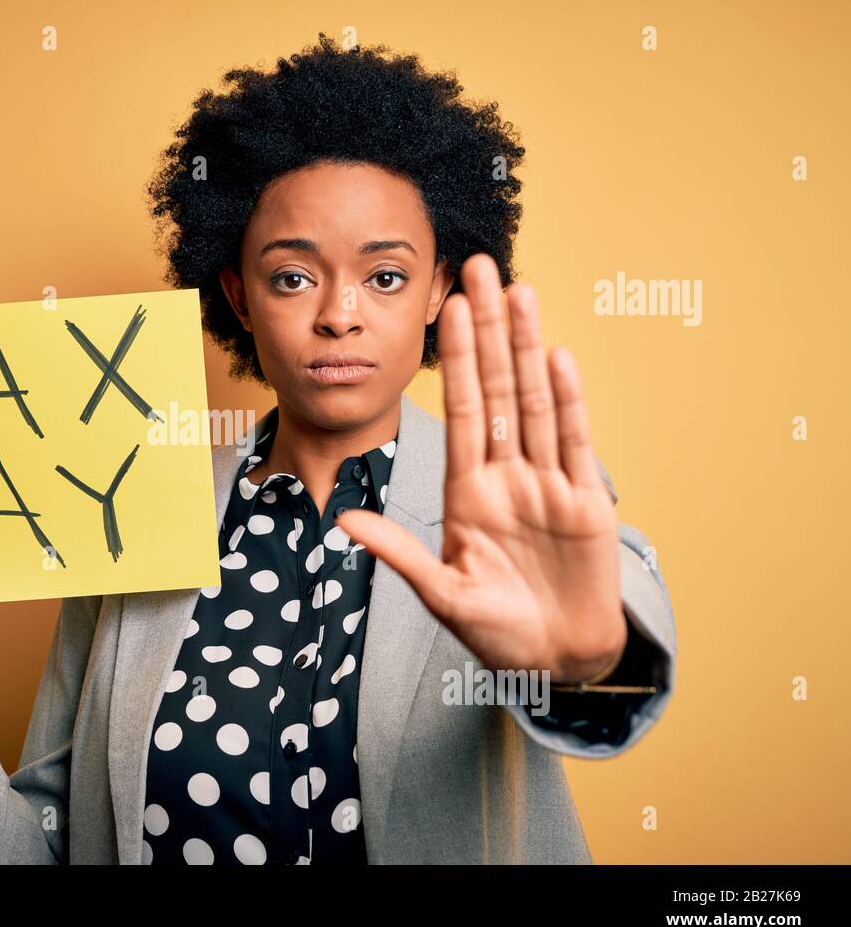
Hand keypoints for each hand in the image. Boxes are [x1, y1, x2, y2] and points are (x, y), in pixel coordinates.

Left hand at [336, 254, 625, 682]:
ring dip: (528, 347)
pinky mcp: (585, 502)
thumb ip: (399, 553)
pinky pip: (575, 443)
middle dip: (488, 330)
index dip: (455, 358)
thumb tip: (342, 520)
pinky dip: (569, 401)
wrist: (558, 659)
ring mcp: (547, 483)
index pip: (461, 409)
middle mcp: (507, 475)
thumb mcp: (442, 592)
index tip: (446, 306)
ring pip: (536, 401)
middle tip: (480, 268)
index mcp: (467, 491)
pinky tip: (557, 357)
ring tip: (521, 291)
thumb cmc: (498, 630)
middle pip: (497, 388)